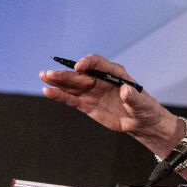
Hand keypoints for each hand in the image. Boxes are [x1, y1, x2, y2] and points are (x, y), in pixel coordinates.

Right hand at [39, 53, 175, 153]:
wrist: (141, 122)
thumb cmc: (144, 108)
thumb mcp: (142, 103)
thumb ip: (133, 97)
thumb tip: (126, 90)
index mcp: (113, 73)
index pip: (97, 63)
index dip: (87, 64)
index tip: (79, 68)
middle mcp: (99, 80)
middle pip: (79, 74)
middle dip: (64, 74)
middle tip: (49, 73)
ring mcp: (91, 92)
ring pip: (71, 85)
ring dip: (57, 81)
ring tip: (43, 77)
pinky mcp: (87, 104)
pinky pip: (71, 99)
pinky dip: (60, 95)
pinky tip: (48, 92)